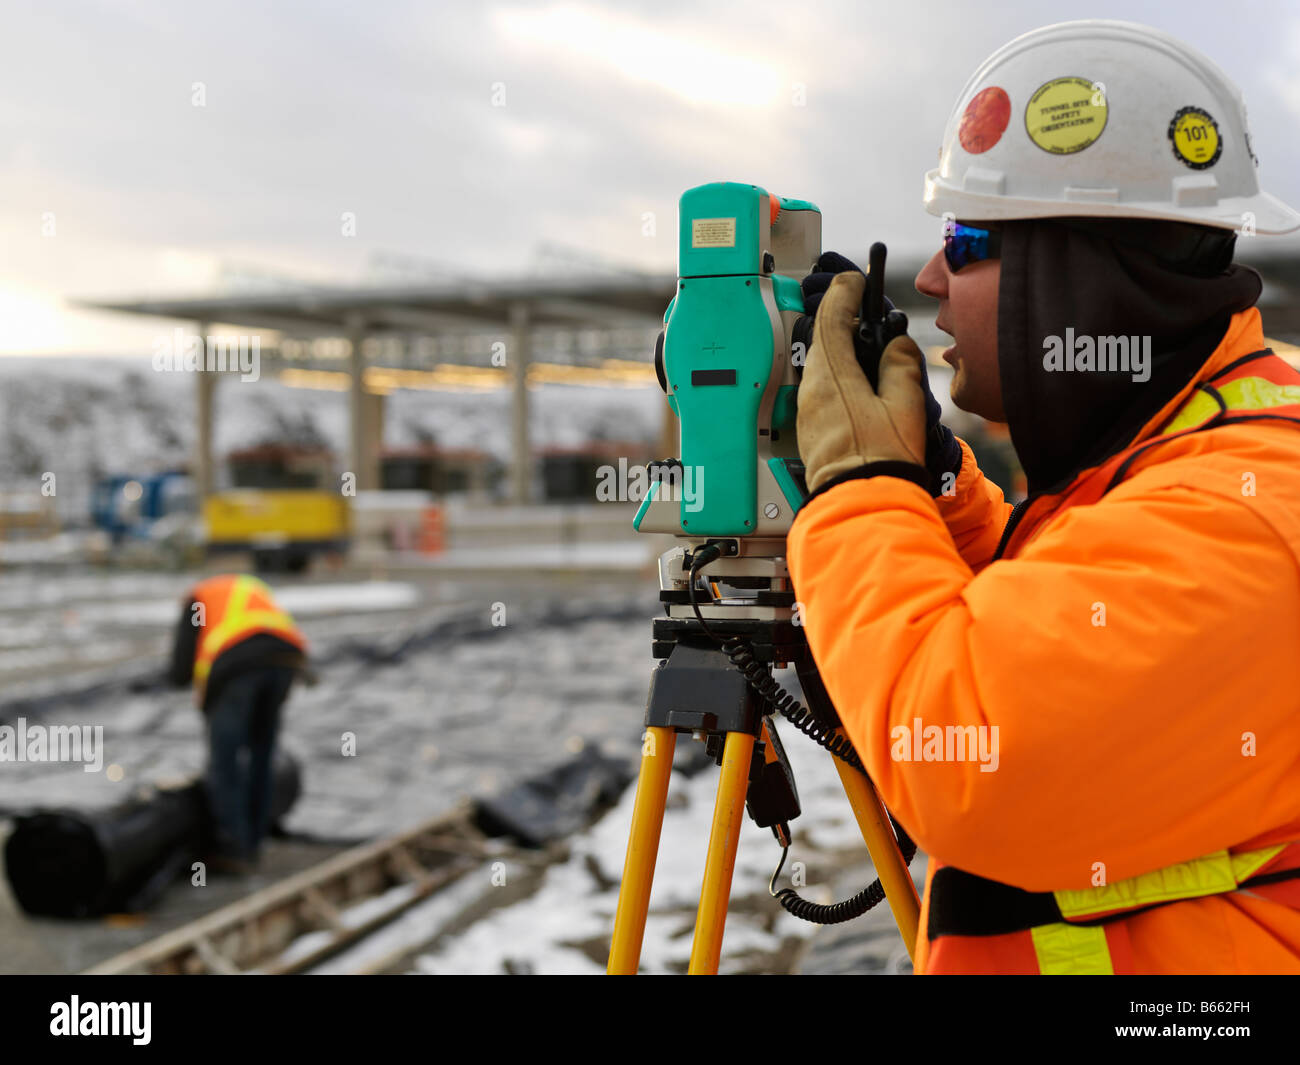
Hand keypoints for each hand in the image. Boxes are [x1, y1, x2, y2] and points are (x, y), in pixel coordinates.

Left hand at [797, 271, 928, 493]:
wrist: (862, 508)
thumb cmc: (882, 461)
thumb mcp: (905, 404)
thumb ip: (901, 366)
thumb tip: (897, 347)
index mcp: (832, 375)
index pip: (831, 317)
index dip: (845, 292)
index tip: (857, 280)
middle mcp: (811, 390)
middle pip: (823, 340)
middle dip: (846, 322)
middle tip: (870, 315)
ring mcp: (807, 412)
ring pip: (822, 366)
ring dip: (844, 352)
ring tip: (873, 353)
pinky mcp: (810, 431)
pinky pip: (822, 390)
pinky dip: (840, 377)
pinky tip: (862, 386)